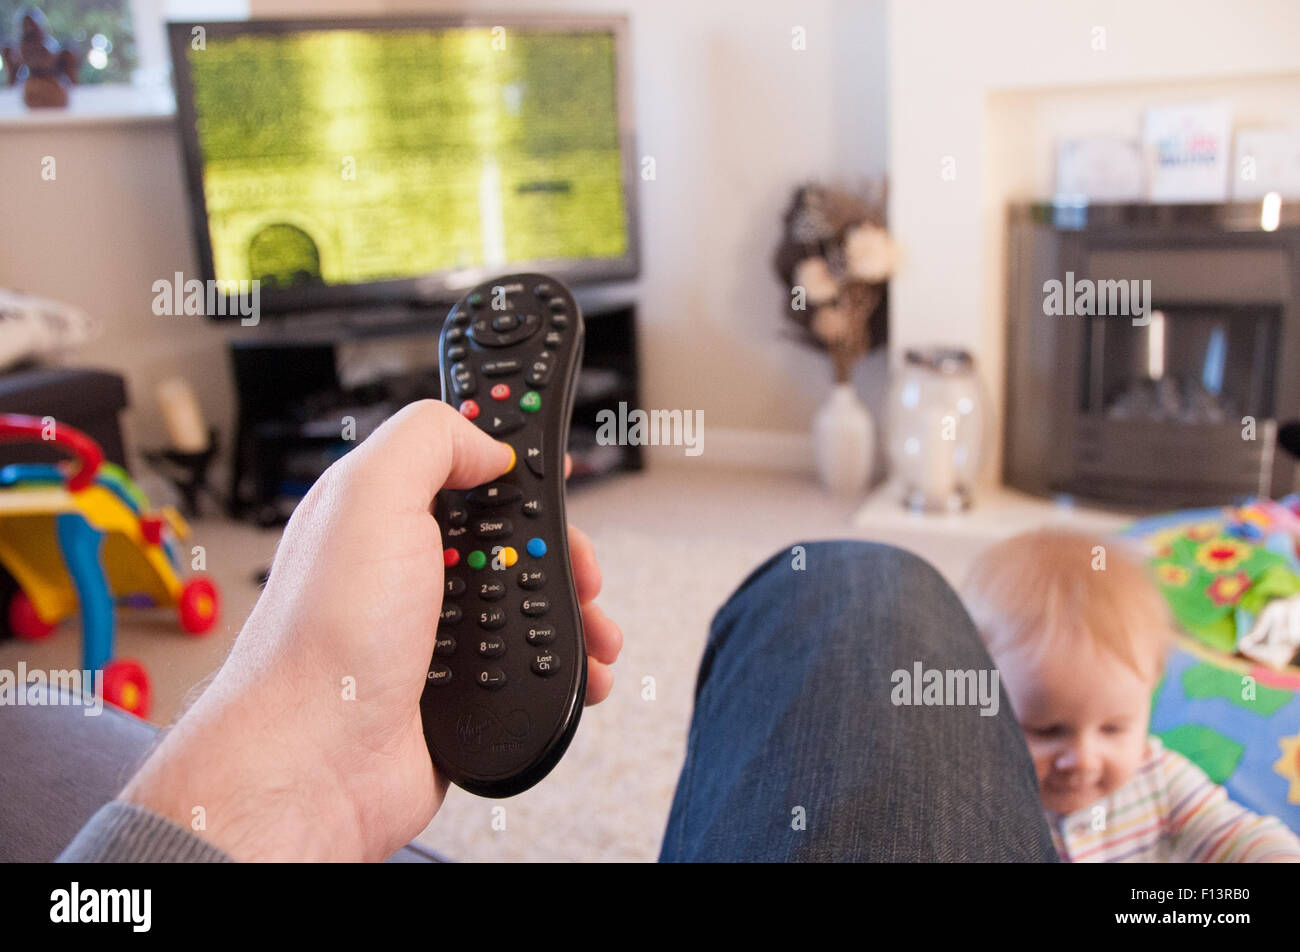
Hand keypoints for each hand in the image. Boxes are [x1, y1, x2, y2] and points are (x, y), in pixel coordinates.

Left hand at [120, 400, 621, 860]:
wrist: (315, 764)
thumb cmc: (322, 641)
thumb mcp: (370, 497)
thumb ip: (428, 441)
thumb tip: (486, 443)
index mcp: (381, 514)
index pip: (458, 467)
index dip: (508, 462)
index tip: (552, 465)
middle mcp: (406, 571)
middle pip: (507, 539)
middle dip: (558, 548)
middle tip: (580, 564)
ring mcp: (433, 633)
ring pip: (526, 605)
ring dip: (573, 612)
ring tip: (594, 626)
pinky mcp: (457, 689)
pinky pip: (526, 668)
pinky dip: (564, 667)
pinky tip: (579, 670)